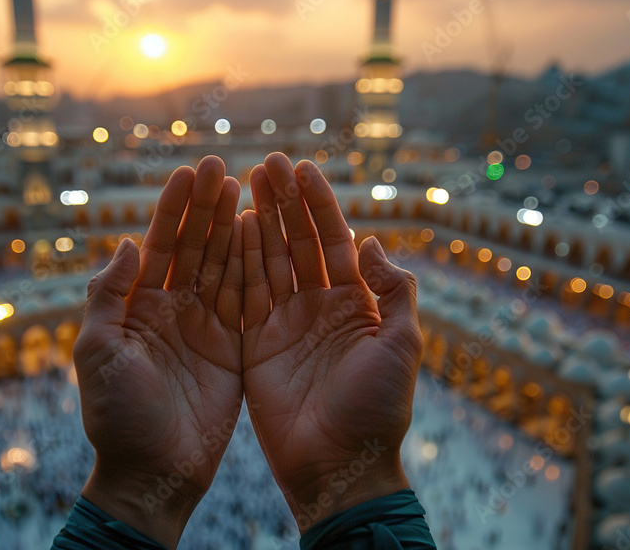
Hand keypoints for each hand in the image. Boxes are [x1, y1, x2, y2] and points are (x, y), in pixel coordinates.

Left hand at [74, 156, 243, 548]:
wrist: (152, 470)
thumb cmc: (116, 416)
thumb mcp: (99, 353)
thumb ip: (109, 297)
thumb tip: (126, 245)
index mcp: (138, 307)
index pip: (160, 246)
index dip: (175, 210)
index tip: (191, 172)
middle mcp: (171, 310)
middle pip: (195, 247)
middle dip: (207, 208)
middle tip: (223, 167)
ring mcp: (203, 327)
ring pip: (223, 266)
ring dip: (233, 228)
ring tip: (249, 189)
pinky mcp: (231, 348)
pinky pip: (246, 300)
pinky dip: (255, 268)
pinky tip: (264, 236)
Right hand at [241, 153, 422, 531]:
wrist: (338, 466)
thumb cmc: (377, 409)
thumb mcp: (402, 346)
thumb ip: (393, 290)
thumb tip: (371, 242)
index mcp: (354, 304)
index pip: (333, 241)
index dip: (318, 205)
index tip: (302, 169)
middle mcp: (318, 307)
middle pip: (296, 243)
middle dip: (283, 203)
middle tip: (266, 164)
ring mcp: (285, 325)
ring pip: (267, 262)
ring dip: (257, 223)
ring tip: (245, 183)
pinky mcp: (255, 346)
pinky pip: (243, 296)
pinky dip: (236, 263)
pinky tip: (228, 230)